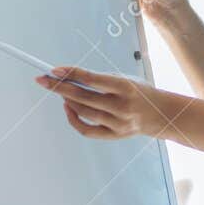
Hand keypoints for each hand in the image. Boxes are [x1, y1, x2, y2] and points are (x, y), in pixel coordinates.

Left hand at [37, 65, 168, 140]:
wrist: (160, 114)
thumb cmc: (137, 92)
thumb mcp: (124, 80)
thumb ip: (100, 81)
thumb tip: (68, 80)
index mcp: (125, 87)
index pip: (92, 79)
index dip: (71, 74)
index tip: (54, 69)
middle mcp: (122, 106)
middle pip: (83, 97)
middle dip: (60, 87)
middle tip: (43, 80)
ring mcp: (118, 123)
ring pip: (83, 112)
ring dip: (67, 101)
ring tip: (60, 92)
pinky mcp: (115, 135)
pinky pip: (87, 130)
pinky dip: (74, 119)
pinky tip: (68, 108)